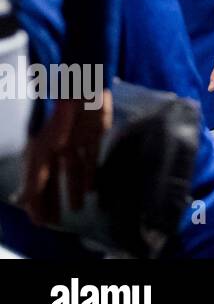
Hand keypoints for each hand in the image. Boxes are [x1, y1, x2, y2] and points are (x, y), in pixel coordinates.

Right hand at [21, 91, 112, 225]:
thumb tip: (28, 197)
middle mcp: (55, 146)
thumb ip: (37, 172)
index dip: (36, 201)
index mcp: (39, 148)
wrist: (83, 83)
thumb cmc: (58, 110)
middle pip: (53, 178)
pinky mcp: (95, 133)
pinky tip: (91, 190)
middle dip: (53, 199)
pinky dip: (90, 174)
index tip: (39, 220)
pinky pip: (91, 157)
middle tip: (55, 220)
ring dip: (73, 189)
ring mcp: (75, 140)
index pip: (36, 181)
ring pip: (73, 170)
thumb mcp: (43, 144)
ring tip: (76, 209)